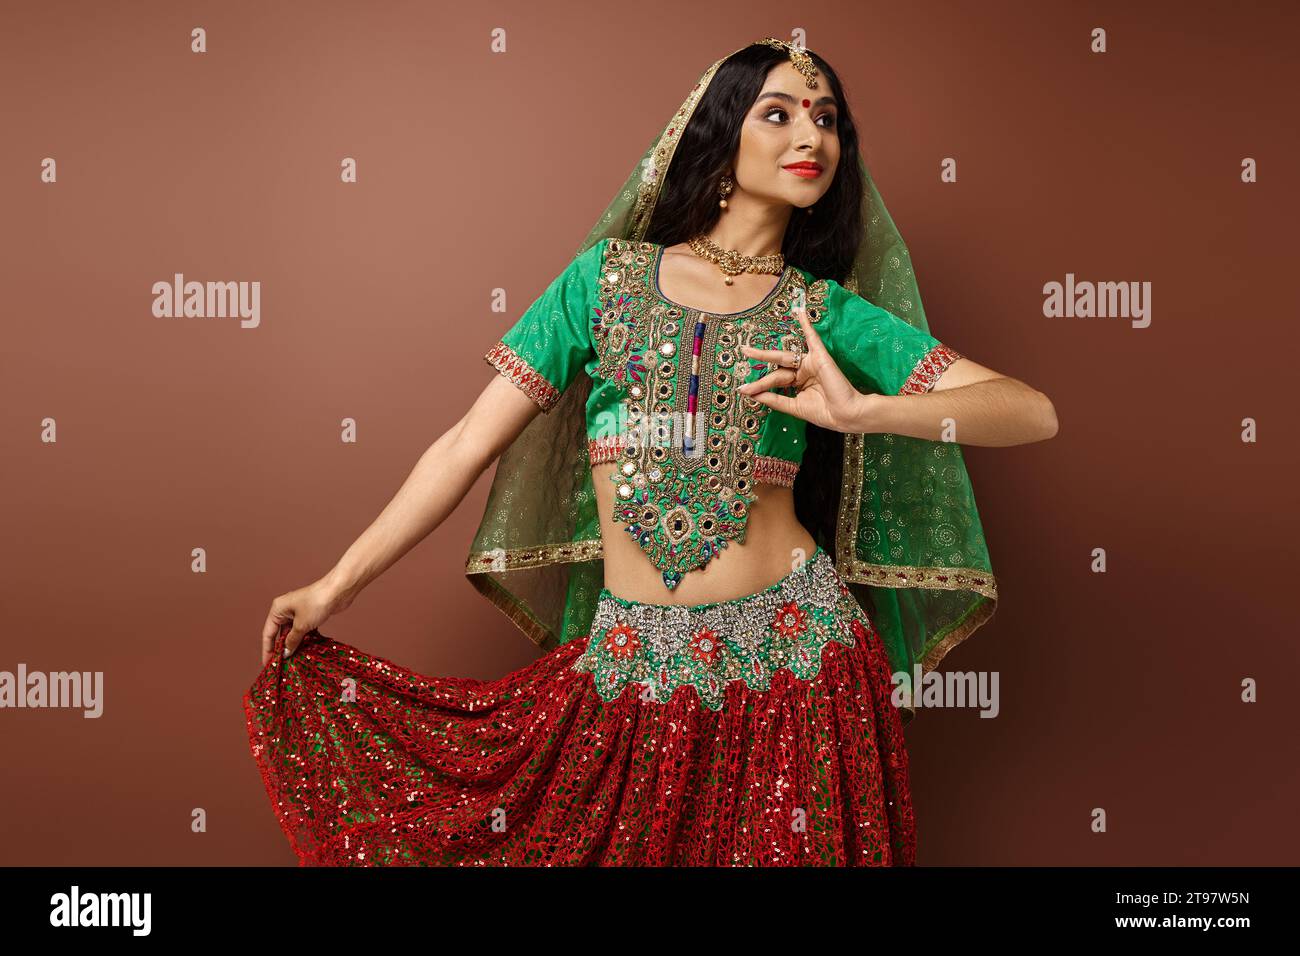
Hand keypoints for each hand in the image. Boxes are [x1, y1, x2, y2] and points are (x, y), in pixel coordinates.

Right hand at [259, 574, 352, 666]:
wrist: (338, 591)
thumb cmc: (316, 603)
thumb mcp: (301, 625)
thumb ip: (292, 640)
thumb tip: (286, 653)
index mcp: (278, 609)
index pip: (268, 633)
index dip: (267, 650)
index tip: (267, 664)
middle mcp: (285, 610)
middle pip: (279, 633)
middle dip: (281, 648)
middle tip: (281, 665)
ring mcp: (298, 612)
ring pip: (292, 632)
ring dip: (293, 645)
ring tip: (292, 660)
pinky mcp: (309, 614)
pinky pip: (302, 630)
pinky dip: (303, 639)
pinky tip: (304, 650)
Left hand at [737, 304, 874, 432]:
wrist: (845, 415)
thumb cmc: (825, 413)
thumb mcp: (794, 408)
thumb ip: (775, 400)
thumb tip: (754, 395)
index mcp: (798, 383)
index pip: (775, 380)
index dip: (760, 386)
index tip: (743, 390)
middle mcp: (803, 371)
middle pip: (777, 370)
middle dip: (760, 373)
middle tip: (743, 366)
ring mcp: (811, 363)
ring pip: (784, 357)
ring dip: (765, 354)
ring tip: (747, 351)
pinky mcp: (820, 357)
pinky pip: (812, 337)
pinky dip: (806, 325)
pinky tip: (799, 312)